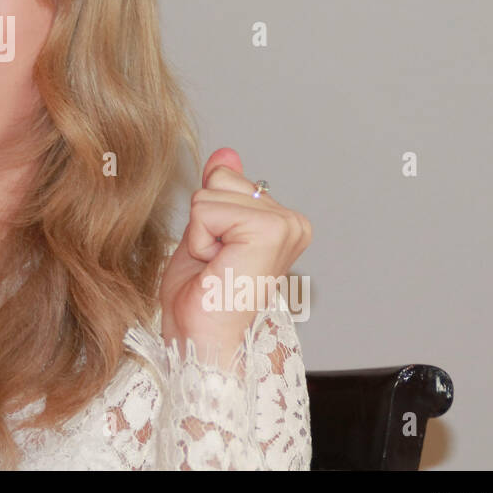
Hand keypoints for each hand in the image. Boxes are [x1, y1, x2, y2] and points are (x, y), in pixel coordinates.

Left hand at [159, 147, 311, 371]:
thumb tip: (227, 154)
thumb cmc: (202, 298)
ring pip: (209, 193)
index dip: (205, 217)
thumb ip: (220, 192)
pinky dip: (199, 240)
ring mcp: (286, 225)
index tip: (217, 255)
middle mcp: (293, 221)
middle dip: (202, 222)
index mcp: (282, 220)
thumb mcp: (205, 232)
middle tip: (215, 263)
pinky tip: (217, 268)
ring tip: (216, 266)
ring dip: (199, 234)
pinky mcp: (271, 231)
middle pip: (218, 179)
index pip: (224, 177)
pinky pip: (206, 209)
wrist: (200, 339)